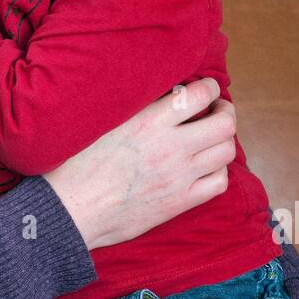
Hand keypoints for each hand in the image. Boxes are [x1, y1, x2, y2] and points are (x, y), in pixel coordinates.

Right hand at [42, 80, 236, 250]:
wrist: (72, 209)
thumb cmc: (78, 163)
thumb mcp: (104, 122)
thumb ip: (136, 107)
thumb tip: (161, 94)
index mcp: (149, 122)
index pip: (199, 95)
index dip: (211, 88)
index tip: (208, 89)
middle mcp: (171, 147)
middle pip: (224, 125)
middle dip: (225, 113)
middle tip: (218, 111)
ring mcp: (179, 176)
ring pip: (226, 152)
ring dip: (223, 140)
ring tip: (212, 138)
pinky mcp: (179, 202)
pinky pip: (219, 183)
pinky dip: (219, 171)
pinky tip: (206, 167)